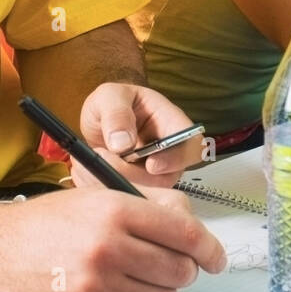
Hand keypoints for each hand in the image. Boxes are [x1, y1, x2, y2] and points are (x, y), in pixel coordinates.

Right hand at [0, 185, 226, 291]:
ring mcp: (98, 285)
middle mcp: (109, 247)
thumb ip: (148, 205)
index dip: (209, 247)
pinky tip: (107, 288)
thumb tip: (189, 223)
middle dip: (182, 268)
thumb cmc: (46, 222)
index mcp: (116, 210)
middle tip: (169, 264)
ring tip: (136, 276)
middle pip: (179, 269)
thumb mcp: (97, 196)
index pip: (184, 232)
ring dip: (158, 289)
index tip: (216, 257)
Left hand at [76, 82, 203, 188]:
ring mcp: (158, 169)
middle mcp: (169, 148)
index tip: (151, 165)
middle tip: (113, 164)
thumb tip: (122, 142)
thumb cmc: (113, 102)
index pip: (192, 143)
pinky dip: (115, 187)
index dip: (177, 158)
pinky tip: (98, 172)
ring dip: (125, 182)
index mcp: (170, 121)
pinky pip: (136, 194)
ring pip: (153, 189)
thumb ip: (116, 114)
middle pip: (174, 173)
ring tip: (100, 161)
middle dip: (143, 177)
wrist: (99, 120)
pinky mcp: (142, 183)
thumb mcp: (109, 96)